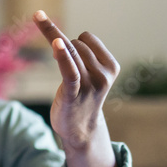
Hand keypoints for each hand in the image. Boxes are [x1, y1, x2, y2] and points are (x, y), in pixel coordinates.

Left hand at [33, 10, 118, 166]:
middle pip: (75, 44)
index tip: (70, 56)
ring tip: (60, 70)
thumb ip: (73, 56)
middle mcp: (103, 75)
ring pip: (70, 52)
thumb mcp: (85, 74)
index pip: (87, 37)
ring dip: (57, 52)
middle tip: (65, 70)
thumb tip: (56, 40)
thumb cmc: (80, 95)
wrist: (79, 129)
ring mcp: (90, 85)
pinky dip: (62, 55)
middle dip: (63, 49)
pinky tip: (55, 42)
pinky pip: (69, 70)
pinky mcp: (74, 93)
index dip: (72, 42)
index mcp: (111, 67)